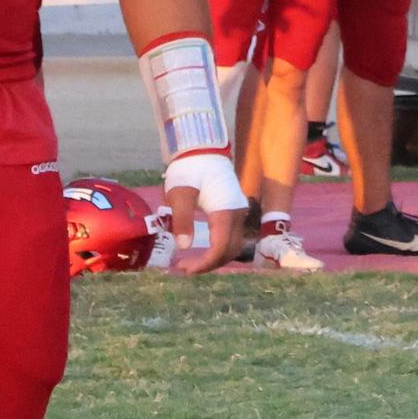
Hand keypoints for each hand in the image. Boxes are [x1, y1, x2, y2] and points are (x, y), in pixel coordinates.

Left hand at [164, 149, 246, 274]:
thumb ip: (182, 219)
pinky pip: (230, 236)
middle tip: (182, 268)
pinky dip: (218, 249)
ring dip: (214, 258)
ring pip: (232, 245)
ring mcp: (238, 212)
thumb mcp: (179, 193)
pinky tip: (200, 250)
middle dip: (208, 264)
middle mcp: (237, 214)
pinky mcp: (234, 211)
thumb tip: (184, 247)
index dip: (205, 264)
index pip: (221, 247)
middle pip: (230, 250)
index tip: (184, 269)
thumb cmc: (189, 169)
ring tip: (189, 263)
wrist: (202, 149)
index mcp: (225, 211)